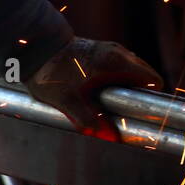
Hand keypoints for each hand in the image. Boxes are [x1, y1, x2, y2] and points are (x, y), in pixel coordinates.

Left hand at [24, 37, 163, 140]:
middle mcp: (118, 53)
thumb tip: (111, 139)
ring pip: (132, 70)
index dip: (151, 96)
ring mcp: (109, 49)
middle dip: (139, 92)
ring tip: (110, 99)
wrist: (32, 45)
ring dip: (127, 84)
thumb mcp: (67, 101)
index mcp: (117, 63)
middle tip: (124, 109)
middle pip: (145, 75)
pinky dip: (117, 77)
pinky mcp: (99, 49)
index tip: (142, 110)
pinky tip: (100, 88)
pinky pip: (119, 65)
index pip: (153, 79)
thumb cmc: (50, 72)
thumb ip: (90, 120)